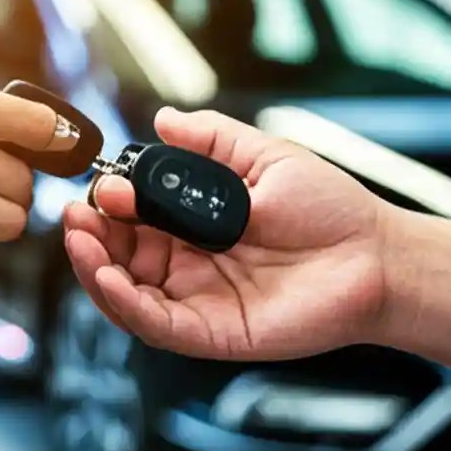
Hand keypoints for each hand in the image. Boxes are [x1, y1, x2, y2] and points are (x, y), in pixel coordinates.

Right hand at [64, 108, 390, 360]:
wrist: (375, 254)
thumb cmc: (328, 208)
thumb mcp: (262, 157)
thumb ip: (210, 139)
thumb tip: (162, 119)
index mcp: (193, 226)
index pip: (131, 221)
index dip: (107, 207)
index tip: (99, 187)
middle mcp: (187, 266)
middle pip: (118, 259)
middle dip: (88, 238)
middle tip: (75, 216)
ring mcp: (196, 300)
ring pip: (125, 295)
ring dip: (93, 270)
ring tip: (81, 241)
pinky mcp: (211, 332)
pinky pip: (156, 324)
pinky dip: (125, 304)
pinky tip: (110, 276)